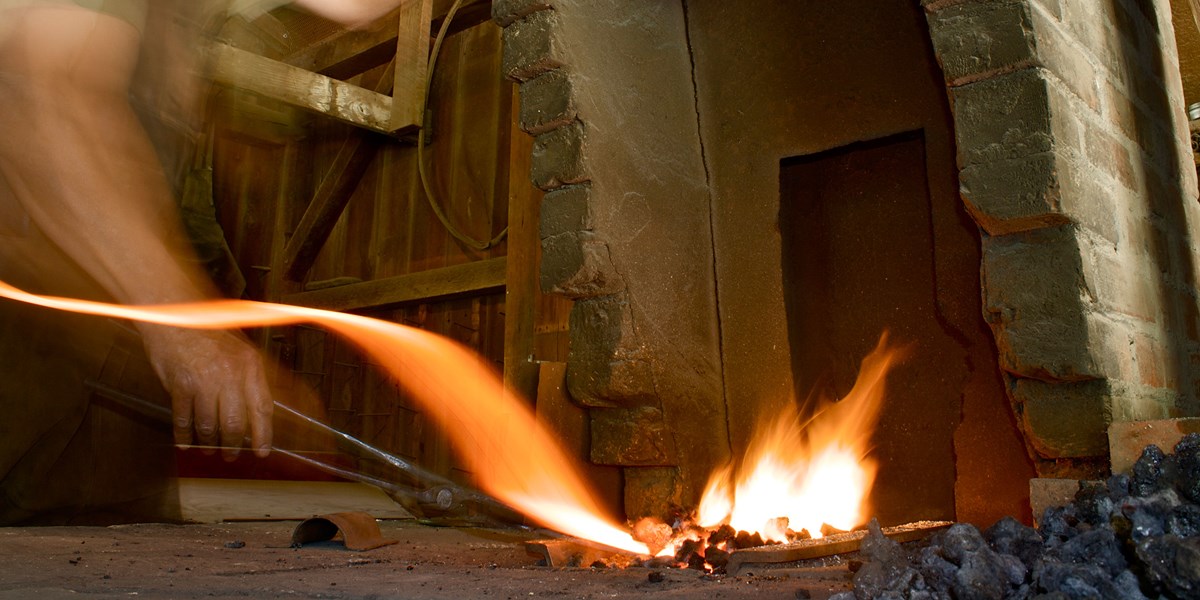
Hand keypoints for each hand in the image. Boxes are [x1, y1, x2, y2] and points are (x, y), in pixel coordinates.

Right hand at [142, 326, 273, 459]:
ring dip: (209, 443)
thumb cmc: (207, 331)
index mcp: (250, 366)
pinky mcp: (181, 385)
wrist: (174, 313)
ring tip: (209, 451)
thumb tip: (256, 409)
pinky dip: (184, 435)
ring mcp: (205, 381)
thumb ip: (248, 377)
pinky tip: (185, 442)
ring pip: (210, 425)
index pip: (262, 408)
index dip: (263, 434)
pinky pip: (184, 419)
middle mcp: (231, 375)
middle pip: (236, 423)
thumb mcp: (238, 349)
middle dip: (233, 445)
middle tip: (230, 457)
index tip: (262, 452)